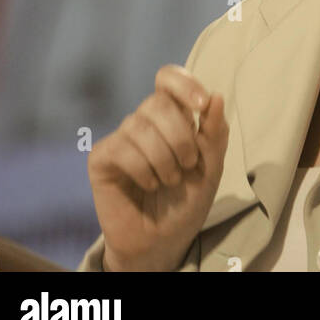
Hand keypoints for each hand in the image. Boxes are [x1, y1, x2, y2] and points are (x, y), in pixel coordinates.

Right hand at [87, 64, 228, 271]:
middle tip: (188, 166)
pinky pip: (121, 148)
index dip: (184, 84)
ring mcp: (122, 137)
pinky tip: (148, 185)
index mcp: (172, 114)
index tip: (201, 104)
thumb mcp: (210, 167)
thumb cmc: (186, 201)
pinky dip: (143, 170)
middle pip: (157, 102)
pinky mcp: (102, 157)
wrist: (163, 241)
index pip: (168, 77)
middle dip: (180, 137)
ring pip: (140, 125)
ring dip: (164, 159)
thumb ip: (214, 133)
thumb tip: (217, 96)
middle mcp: (144, 120)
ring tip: (169, 181)